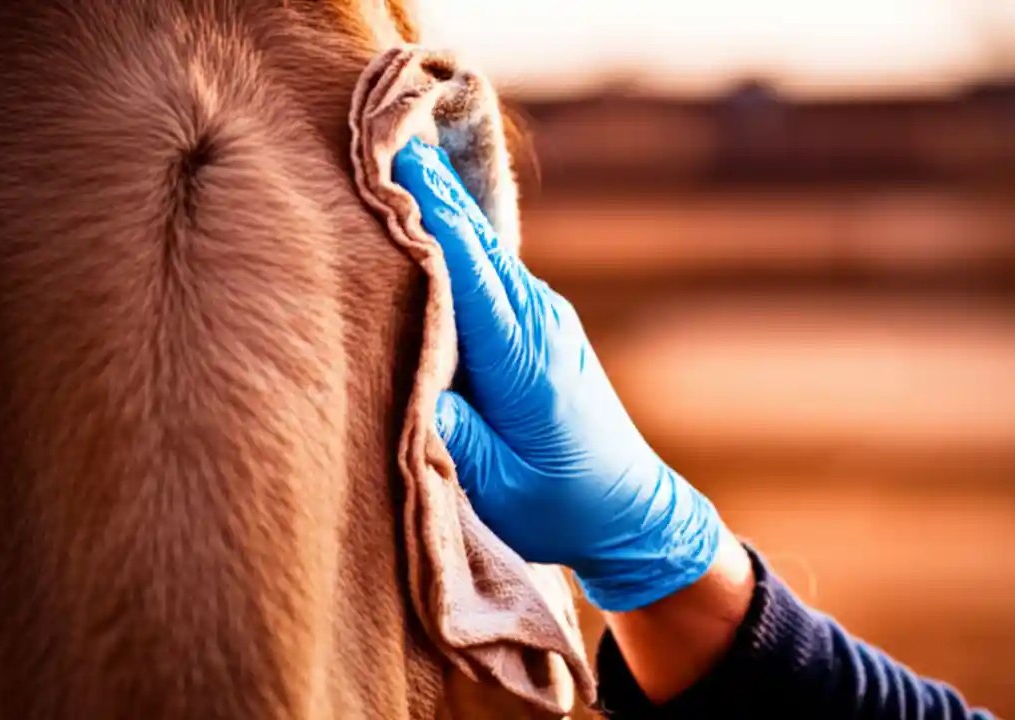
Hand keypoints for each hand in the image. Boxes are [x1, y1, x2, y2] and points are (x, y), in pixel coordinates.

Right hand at [391, 138, 723, 611]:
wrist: (630, 508)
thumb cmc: (562, 507)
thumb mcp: (499, 488)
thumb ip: (450, 436)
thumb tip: (401, 377)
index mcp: (525, 361)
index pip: (467, 271)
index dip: (428, 213)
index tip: (391, 156)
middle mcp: (539, 322)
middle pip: (475, 244)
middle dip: (431, 186)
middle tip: (383, 125)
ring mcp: (545, 318)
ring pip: (485, 251)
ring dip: (444, 202)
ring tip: (398, 150)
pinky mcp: (542, 325)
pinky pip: (493, 270)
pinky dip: (461, 236)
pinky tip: (436, 210)